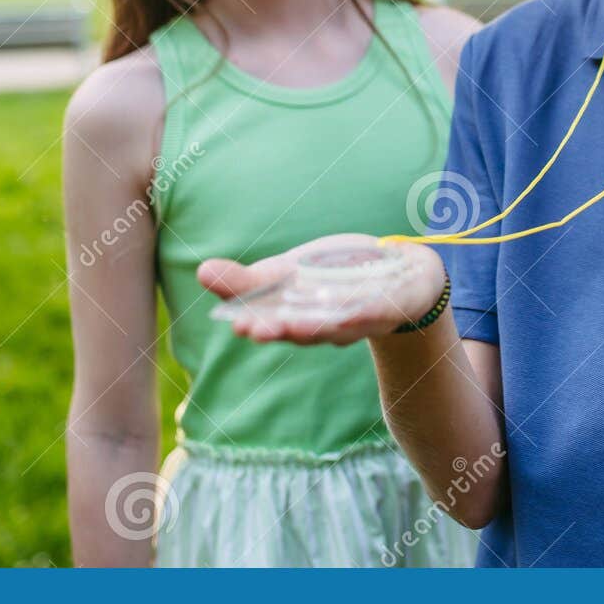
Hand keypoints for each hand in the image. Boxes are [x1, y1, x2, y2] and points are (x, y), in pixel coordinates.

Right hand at [196, 233, 447, 345]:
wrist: (400, 272)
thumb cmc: (336, 275)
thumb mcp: (289, 272)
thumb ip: (250, 281)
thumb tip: (202, 271)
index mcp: (300, 317)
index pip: (275, 325)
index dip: (256, 325)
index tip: (235, 324)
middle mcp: (329, 326)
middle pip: (303, 331)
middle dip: (280, 330)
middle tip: (254, 330)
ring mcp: (363, 319)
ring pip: (339, 327)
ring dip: (317, 328)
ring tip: (293, 325)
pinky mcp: (395, 307)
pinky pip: (381, 313)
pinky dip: (368, 314)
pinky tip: (356, 314)